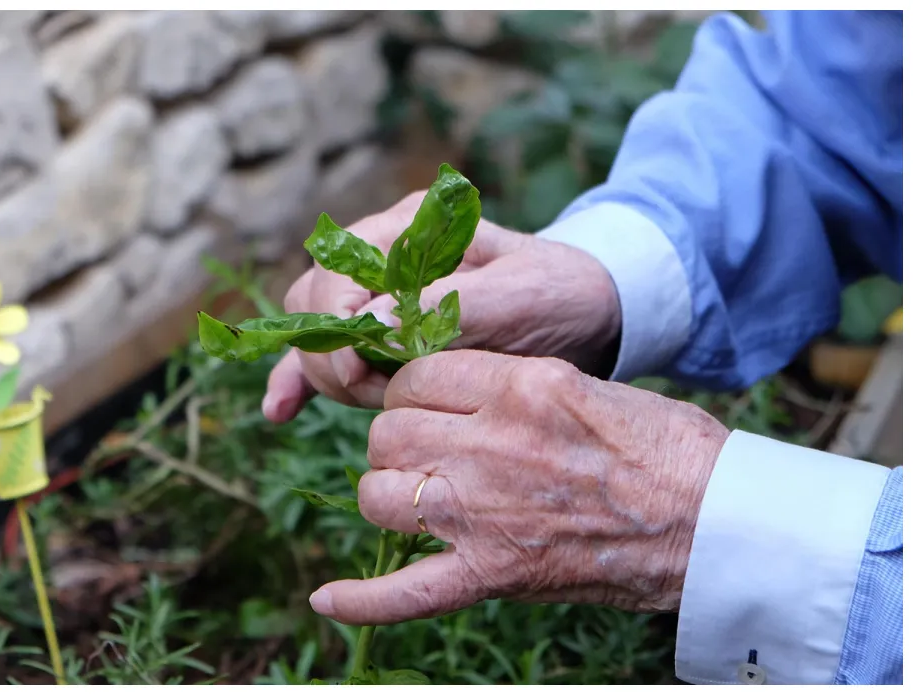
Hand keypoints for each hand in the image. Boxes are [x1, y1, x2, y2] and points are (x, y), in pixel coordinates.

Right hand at [263, 192, 621, 422]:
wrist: (591, 310)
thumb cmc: (558, 295)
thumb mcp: (515, 297)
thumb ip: (443, 307)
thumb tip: (367, 324)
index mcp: (408, 228)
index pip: (335, 273)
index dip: (336, 324)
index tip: (363, 368)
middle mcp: (381, 255)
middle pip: (312, 305)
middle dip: (334, 356)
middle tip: (377, 389)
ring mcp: (374, 296)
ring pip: (315, 335)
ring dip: (333, 375)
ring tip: (379, 399)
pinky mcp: (377, 333)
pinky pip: (325, 354)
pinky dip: (300, 380)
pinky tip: (281, 411)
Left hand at [307, 350, 728, 625]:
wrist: (713, 522)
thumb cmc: (661, 446)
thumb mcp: (582, 383)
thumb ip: (507, 384)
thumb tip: (447, 389)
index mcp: (515, 386)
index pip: (415, 377)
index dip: (414, 392)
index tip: (431, 406)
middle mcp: (489, 444)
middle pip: (388, 432)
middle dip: (399, 440)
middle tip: (431, 454)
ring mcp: (484, 513)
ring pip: (378, 493)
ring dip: (389, 495)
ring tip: (418, 498)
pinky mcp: (492, 574)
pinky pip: (404, 592)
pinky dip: (362, 601)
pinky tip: (326, 600)